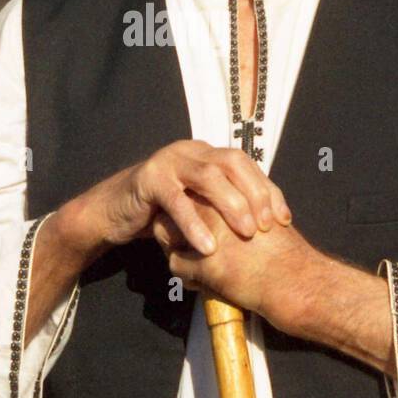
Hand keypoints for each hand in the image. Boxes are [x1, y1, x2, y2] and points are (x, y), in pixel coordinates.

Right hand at [59, 140, 292, 261]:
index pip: (246, 164)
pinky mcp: (148, 178)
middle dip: (255, 194)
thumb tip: (268, 224)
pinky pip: (176, 200)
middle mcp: (191, 151)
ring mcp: (168, 161)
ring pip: (208, 176)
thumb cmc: (162, 214)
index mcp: (206, 154)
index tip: (284, 219)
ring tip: (246, 233)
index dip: (268, 190)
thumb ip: (223, 205)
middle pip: (232, 162)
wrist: (113, 213)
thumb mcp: (198, 207)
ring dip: (231, 205)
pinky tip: (207, 246)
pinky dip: (194, 223)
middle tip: (267, 226)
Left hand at [150, 193, 316, 336]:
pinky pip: (176, 266)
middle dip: (175, 227)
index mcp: (227, 196)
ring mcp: (206, 236)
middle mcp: (213, 210)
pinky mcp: (204, 264)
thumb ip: (241, 208)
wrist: (297, 281)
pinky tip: (202, 283)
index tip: (197, 224)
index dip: (189, 209)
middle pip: (171, 210)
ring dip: (176, 249)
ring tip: (194, 263)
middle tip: (189, 242)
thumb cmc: (286, 253)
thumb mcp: (262, 216)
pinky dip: (187, 277)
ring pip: (166, 236)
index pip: (188, 192)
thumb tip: (229, 210)